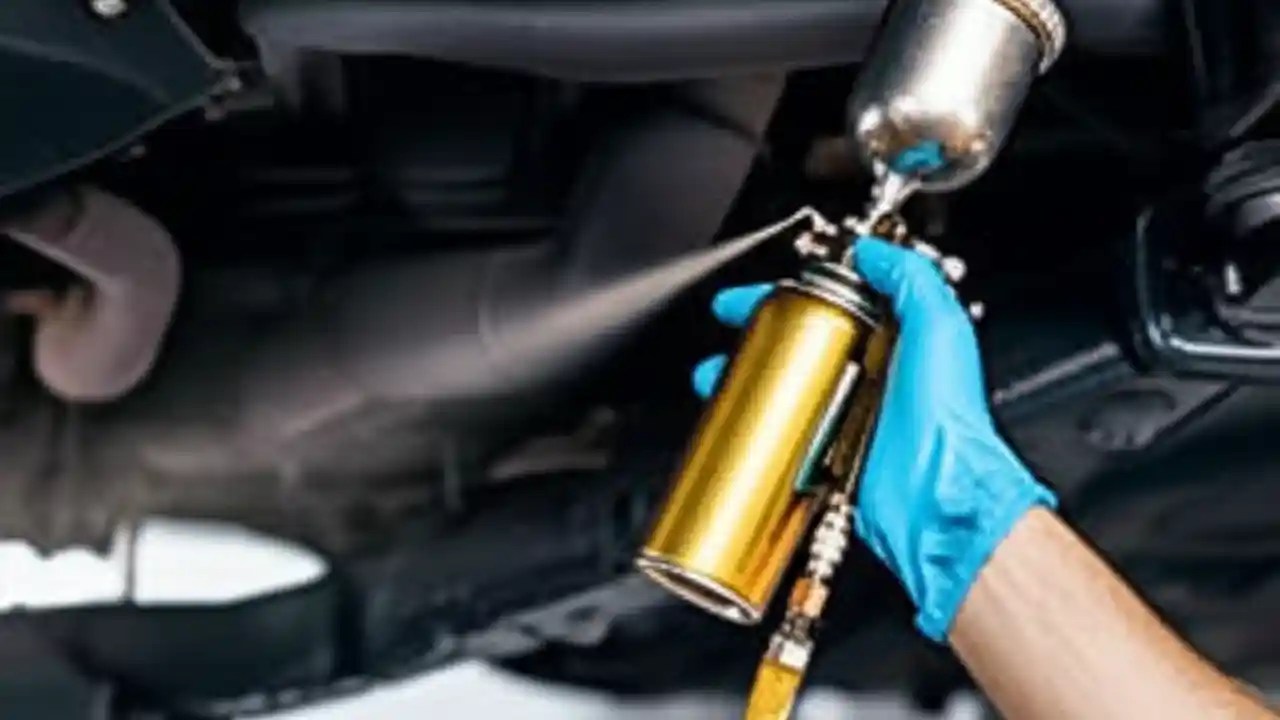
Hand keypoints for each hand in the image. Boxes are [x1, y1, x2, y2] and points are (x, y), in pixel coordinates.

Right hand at [694, 237, 1055, 641]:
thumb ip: (909, 276)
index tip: (757, 290)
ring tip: (716, 376)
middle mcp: (869, 374)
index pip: (833, 300)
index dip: (792, 291)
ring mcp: (846, 414)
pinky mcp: (828, 453)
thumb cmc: (948, 421)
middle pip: (799, 340)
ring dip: (744, 379)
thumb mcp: (940, 325)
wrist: (938, 498)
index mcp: (894, 339)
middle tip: (727, 325)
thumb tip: (871, 248)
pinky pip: (784, 432)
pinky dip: (755, 424)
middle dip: (756, 331)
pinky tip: (734, 420)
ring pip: (784, 386)